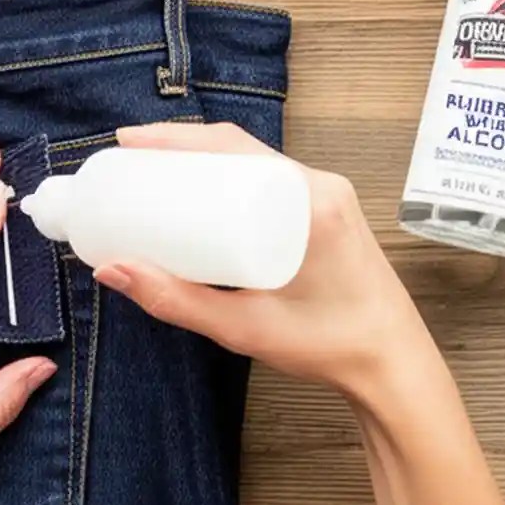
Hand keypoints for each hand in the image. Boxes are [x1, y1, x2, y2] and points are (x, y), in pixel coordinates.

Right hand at [93, 123, 430, 398]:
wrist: (390, 365)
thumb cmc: (331, 345)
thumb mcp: (242, 326)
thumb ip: (175, 300)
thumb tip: (114, 271)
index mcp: (310, 203)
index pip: (232, 147)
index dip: (175, 139)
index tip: (130, 144)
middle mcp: (323, 187)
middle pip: (239, 147)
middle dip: (179, 147)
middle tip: (130, 159)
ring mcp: (329, 195)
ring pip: (254, 160)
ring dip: (205, 161)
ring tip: (155, 173)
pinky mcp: (329, 210)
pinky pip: (272, 179)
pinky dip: (231, 177)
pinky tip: (201, 191)